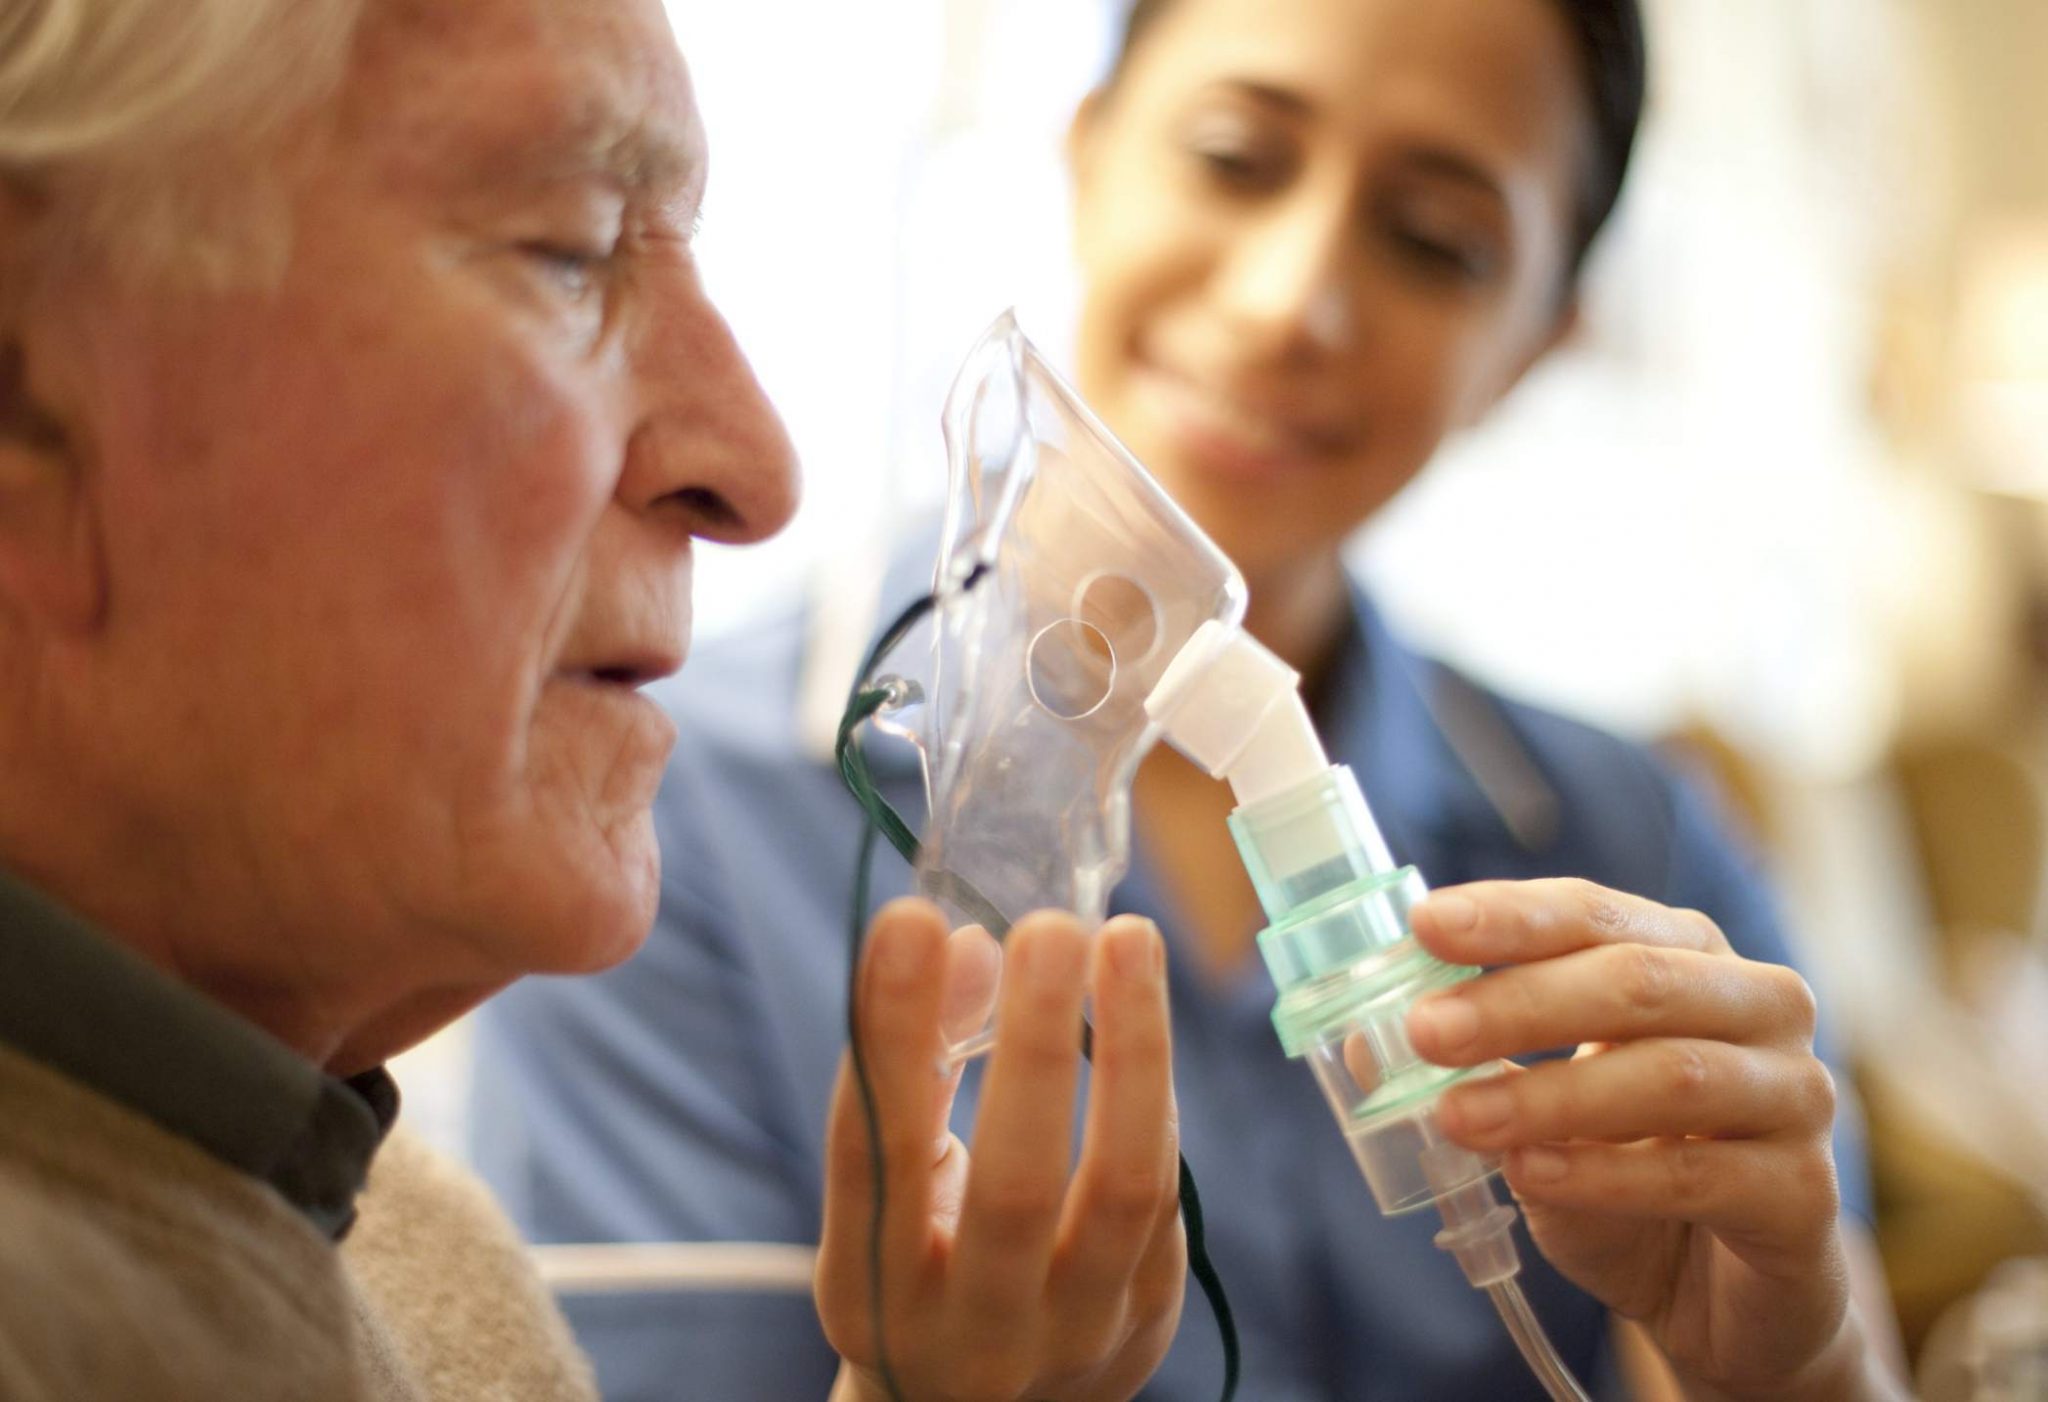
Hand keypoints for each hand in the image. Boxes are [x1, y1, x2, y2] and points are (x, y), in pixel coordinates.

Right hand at [817, 900, 1185, 1401]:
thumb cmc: (920, 1267)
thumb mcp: (887, 1194)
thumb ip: (915, 1076)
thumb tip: (966, 942)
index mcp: (873, 1291)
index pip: (876, 1156)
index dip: (892, 1037)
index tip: (913, 923)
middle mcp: (973, 1328)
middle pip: (1017, 1187)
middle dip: (1036, 1046)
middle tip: (1048, 927)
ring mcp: (1073, 1333)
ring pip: (1123, 1189)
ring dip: (1133, 1051)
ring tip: (1127, 938)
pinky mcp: (1147, 1316)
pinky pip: (1160, 1193)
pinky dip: (1148, 1091)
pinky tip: (1140, 1008)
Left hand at [1405, 879, 1883, 1399]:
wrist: (1721, 1297)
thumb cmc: (1627, 1176)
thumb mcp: (1534, 1114)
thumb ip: (1474, 1068)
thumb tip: (1365, 1039)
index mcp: (1689, 955)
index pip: (1596, 912)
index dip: (1510, 915)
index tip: (1425, 923)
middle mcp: (1758, 1006)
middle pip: (1637, 981)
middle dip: (1520, 1002)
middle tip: (1425, 1031)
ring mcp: (1795, 1096)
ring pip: (1671, 1075)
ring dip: (1549, 1096)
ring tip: (1457, 1117)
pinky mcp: (1805, 1193)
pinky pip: (1699, 1174)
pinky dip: (1604, 1173)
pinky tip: (1530, 1175)